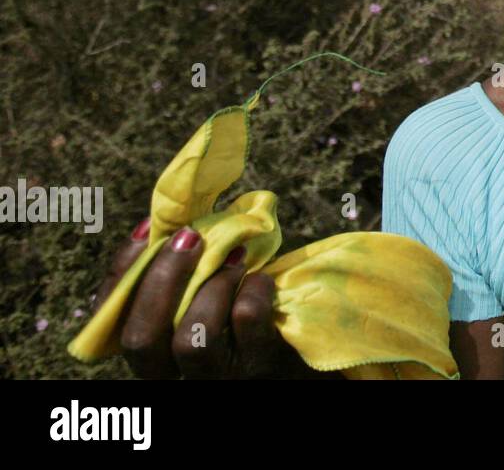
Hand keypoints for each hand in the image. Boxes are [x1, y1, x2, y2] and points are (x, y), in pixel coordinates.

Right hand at [94, 221, 332, 379]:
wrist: (299, 343)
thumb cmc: (242, 304)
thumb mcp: (206, 287)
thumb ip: (184, 265)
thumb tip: (174, 221)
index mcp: (152, 347)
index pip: (111, 319)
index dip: (121, 273)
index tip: (149, 228)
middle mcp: (174, 370)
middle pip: (142, 338)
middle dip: (163, 279)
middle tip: (191, 236)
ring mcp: (216, 374)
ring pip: (192, 340)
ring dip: (212, 287)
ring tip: (235, 259)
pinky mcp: (257, 364)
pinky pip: (245, 321)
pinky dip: (252, 290)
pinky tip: (261, 280)